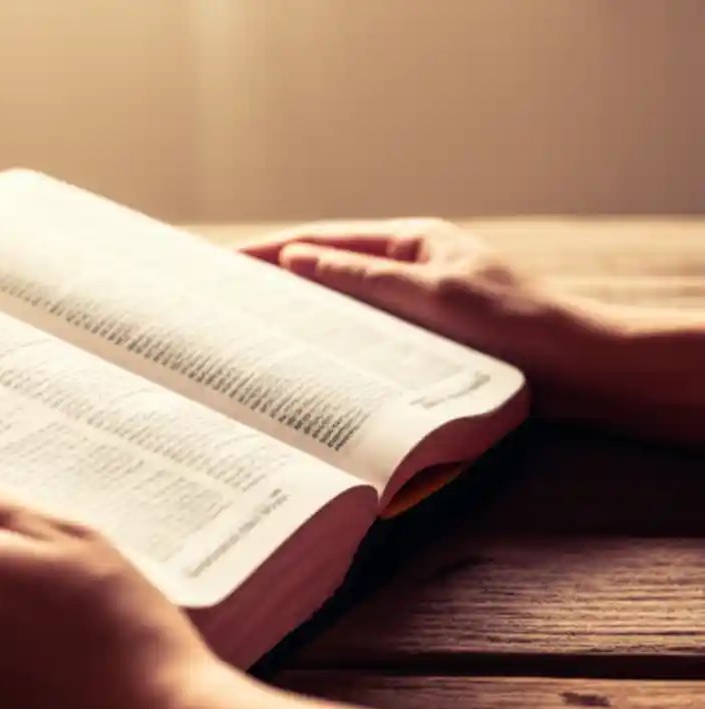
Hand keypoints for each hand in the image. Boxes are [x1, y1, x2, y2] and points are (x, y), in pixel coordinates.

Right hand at [241, 218, 613, 418]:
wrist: (581, 372)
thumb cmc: (518, 325)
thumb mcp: (433, 294)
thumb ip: (361, 277)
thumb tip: (295, 258)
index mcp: (412, 241)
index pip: (325, 241)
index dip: (272, 250)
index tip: (223, 262)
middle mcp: (410, 269)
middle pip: (328, 272)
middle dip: (276, 284)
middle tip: (222, 302)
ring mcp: (416, 305)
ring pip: (343, 309)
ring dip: (301, 319)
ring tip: (250, 336)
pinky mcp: (425, 342)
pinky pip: (366, 340)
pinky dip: (333, 348)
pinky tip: (307, 367)